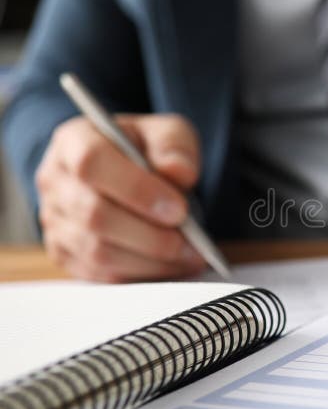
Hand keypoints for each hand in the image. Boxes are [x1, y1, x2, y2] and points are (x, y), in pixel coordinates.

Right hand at [36, 113, 206, 281]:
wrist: (131, 171)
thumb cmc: (148, 150)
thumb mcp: (168, 134)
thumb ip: (175, 147)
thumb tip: (179, 173)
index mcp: (74, 140)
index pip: (92, 163)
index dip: (136, 189)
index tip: (179, 209)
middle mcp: (55, 181)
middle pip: (95, 215)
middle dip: (150, 234)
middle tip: (191, 242)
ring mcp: (54, 220)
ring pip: (98, 252)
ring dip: (150, 260)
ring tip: (189, 256)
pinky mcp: (65, 253)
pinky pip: (101, 274)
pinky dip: (142, 274)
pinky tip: (173, 266)